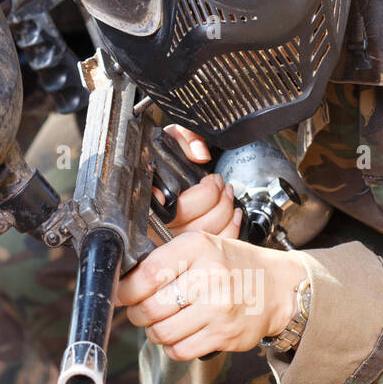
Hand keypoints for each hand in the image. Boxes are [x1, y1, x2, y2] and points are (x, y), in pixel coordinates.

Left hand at [116, 231, 306, 359]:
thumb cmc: (233, 265)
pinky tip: (180, 334)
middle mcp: (210, 277)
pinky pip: (180, 350)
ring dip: (154, 331)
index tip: (122, 294)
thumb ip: (164, 260)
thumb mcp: (201, 246)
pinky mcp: (225, 335)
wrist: (278, 288)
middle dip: (138, 313)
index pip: (147, 274)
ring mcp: (219, 309)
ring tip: (162, 322)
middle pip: (149, 307)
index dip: (127, 289)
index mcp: (199, 248)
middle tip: (142, 310)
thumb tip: (123, 285)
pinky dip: (172, 347)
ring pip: (161, 332)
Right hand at [149, 125, 240, 240]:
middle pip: (199, 224)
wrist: (149, 169)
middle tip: (220, 184)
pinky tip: (233, 215)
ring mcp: (171, 240)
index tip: (210, 180)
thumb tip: (199, 154)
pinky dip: (231, 229)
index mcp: (149, 202)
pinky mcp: (186, 247)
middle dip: (219, 199)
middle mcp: (158, 226)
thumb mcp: (168, 138)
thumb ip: (185, 137)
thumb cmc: (159, 159)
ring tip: (227, 195)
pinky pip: (214, 243)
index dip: (203, 195)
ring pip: (208, 235)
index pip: (180, 208)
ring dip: (226, 211)